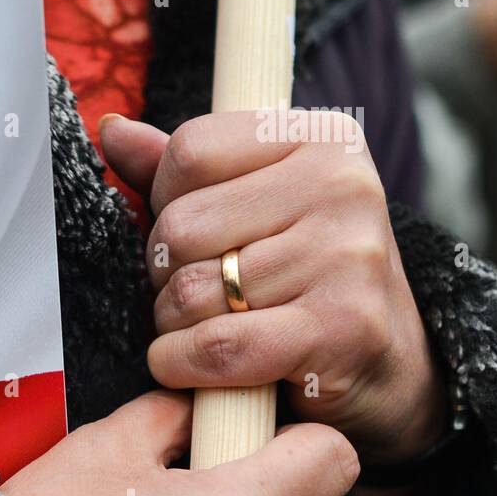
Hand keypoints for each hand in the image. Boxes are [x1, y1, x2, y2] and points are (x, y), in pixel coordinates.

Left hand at [101, 111, 445, 466]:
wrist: (385, 366)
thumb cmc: (298, 276)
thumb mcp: (247, 205)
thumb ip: (180, 169)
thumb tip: (111, 129)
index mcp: (321, 138)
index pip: (190, 150)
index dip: (165, 200)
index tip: (191, 231)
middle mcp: (344, 185)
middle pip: (180, 226)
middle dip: (165, 272)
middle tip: (197, 291)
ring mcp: (348, 256)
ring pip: (191, 292)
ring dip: (174, 324)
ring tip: (206, 325)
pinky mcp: (343, 328)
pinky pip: (218, 346)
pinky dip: (183, 364)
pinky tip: (191, 364)